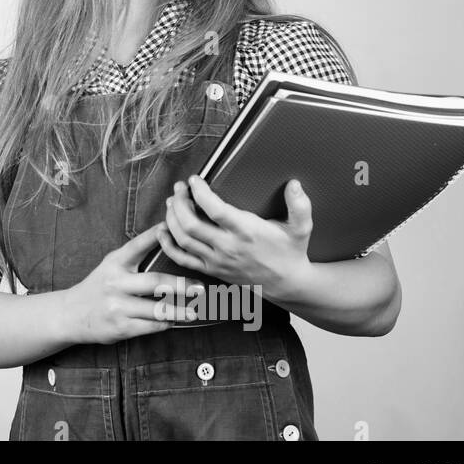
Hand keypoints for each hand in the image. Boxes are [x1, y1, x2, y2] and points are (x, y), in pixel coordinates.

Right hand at [59, 224, 204, 344]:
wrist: (71, 314)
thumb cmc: (98, 287)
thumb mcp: (110, 266)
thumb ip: (133, 257)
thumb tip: (166, 241)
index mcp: (114, 263)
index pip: (137, 246)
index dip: (154, 236)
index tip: (172, 228)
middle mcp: (115, 283)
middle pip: (155, 282)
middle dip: (181, 285)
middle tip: (200, 288)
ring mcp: (117, 306)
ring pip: (157, 309)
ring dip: (180, 311)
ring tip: (195, 312)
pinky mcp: (120, 327)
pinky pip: (150, 326)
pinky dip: (165, 324)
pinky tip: (174, 322)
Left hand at [158, 175, 313, 292]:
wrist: (287, 285)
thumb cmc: (290, 252)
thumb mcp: (301, 228)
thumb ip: (299, 205)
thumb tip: (295, 184)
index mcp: (247, 232)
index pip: (215, 210)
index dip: (200, 192)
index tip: (194, 179)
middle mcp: (228, 247)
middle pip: (190, 224)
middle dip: (179, 202)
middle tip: (179, 188)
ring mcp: (216, 260)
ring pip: (183, 239)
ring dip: (171, 218)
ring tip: (171, 202)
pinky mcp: (210, 270)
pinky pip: (182, 258)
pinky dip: (167, 244)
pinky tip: (163, 229)